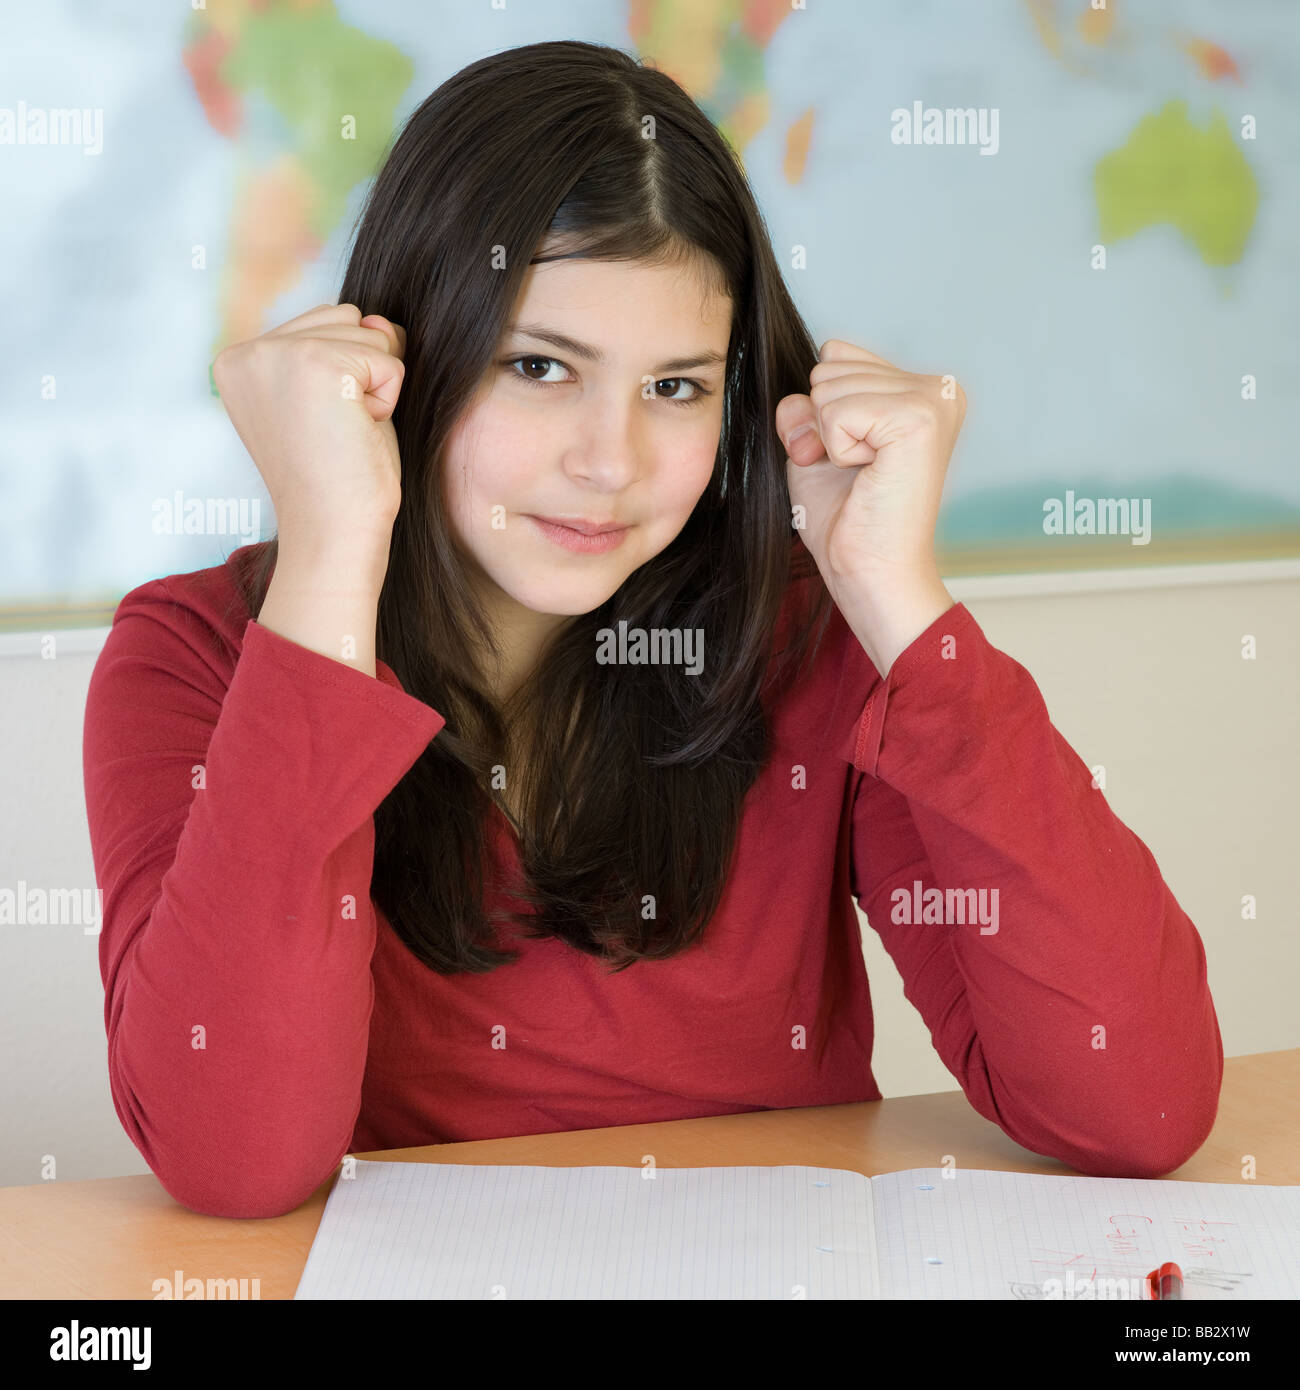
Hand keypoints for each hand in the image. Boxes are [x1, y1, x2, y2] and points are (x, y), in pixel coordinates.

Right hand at [212, 302, 406, 536]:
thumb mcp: (331, 398)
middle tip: (334, 430)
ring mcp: (278, 352)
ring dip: (374, 386)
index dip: (342, 377)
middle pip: (345, 318)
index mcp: (238, 360)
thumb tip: (380, 319)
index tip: (316, 427)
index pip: (322, 324)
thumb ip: (347, 348)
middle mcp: (248, 350)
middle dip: (359, 374)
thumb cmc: (335, 477)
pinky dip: (387, 400)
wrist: (332, 529)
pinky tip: (356, 431)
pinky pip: (389, 360)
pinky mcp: (317, 362)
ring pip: (369, 334)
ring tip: (344, 429)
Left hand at [776, 339, 963, 672]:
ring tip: (864, 474)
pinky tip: (869, 474)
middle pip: (829, 365)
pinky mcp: (919, 418)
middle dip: (821, 424)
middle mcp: (937, 386)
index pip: (836, 354)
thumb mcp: (813, 444)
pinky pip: (835, 411)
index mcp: (920, 387)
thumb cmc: (847, 518)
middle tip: (854, 471)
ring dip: (829, 439)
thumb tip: (801, 394)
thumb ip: (803, 406)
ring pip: (828, 386)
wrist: (869, 571)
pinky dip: (836, 449)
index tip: (851, 457)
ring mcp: (933, 398)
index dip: (821, 410)